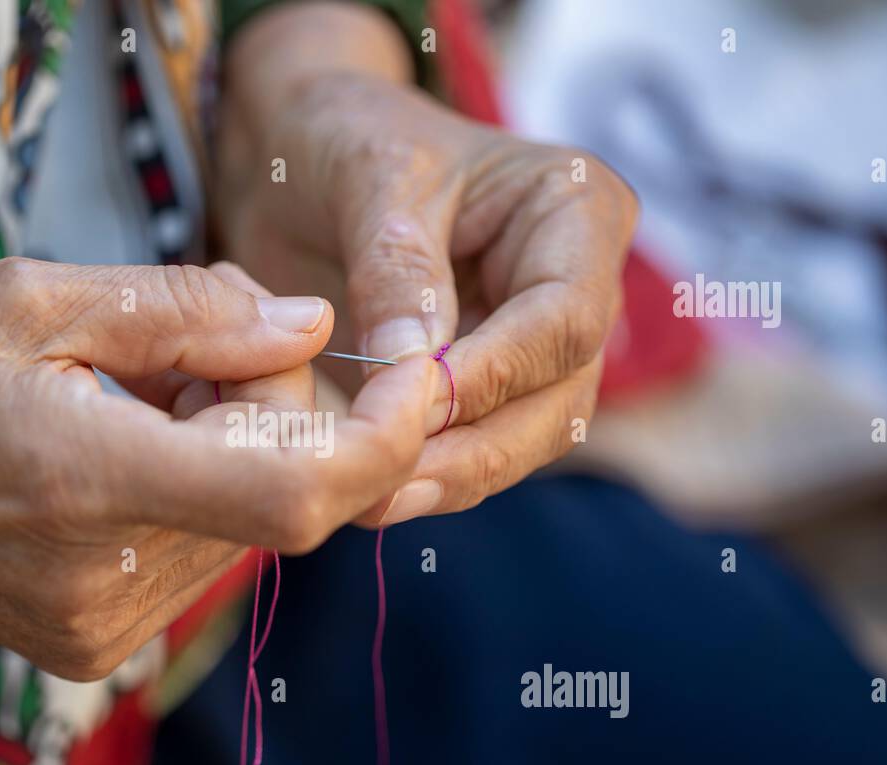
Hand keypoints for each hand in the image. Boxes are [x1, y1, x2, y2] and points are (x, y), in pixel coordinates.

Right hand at [0, 258, 433, 677]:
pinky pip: (201, 555)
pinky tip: (127, 447)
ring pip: (248, 524)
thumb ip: (188, 312)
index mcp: (87, 479)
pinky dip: (201, 490)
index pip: (295, 490)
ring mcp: (101, 628)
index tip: (418, 379)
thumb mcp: (32, 296)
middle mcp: (106, 579)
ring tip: (138, 396)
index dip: (384, 439)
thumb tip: (309, 325)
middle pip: (283, 493)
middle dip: (283, 409)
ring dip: (237, 449)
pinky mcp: (94, 646)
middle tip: (201, 348)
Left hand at [216, 4, 637, 523]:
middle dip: (477, 448)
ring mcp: (535, 344)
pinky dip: (432, 476)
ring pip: (526, 439)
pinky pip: (477, 446)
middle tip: (393, 484)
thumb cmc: (350, 139)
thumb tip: (413, 369)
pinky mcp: (487, 387)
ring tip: (375, 503)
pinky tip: (376, 494)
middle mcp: (574, 285)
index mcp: (576, 210)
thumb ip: (397, 271)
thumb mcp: (371, 179)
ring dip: (454, 478)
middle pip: (559, 396)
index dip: (496, 374)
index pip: (565, 317)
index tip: (417, 406)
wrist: (310, 156)